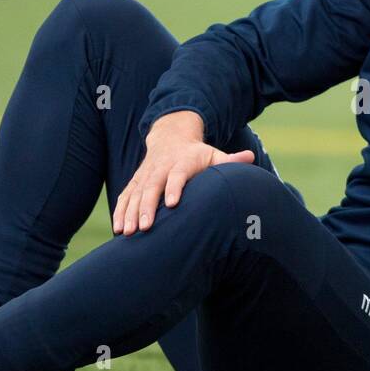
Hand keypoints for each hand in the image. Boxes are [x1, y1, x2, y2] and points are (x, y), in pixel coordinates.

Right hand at [112, 110, 253, 235]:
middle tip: (145, 228)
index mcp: (182, 161)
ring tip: (128, 233)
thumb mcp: (214, 154)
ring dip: (129, 213)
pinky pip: (125, 196)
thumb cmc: (198, 154)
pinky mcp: (136, 181)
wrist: (171, 138)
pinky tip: (117, 229)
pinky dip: (120, 211)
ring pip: (135, 193)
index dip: (174, 187)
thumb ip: (231, 160)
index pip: (177, 174)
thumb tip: (251, 158)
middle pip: (151, 186)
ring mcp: (146, 174)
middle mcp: (161, 167)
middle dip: (146, 207)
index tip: (172, 204)